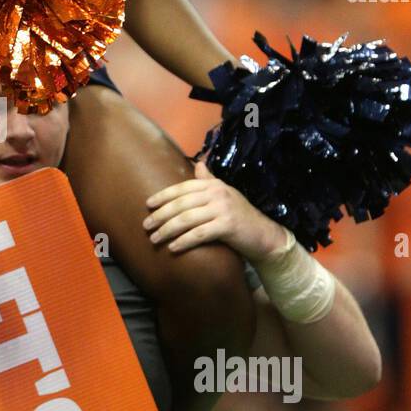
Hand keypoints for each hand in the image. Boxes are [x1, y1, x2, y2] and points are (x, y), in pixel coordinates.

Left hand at [143, 161, 286, 261]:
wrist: (265, 236)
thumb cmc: (240, 217)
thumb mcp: (225, 195)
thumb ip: (209, 181)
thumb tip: (199, 163)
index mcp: (214, 185)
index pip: (182, 188)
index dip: (163, 196)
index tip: (148, 205)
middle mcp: (217, 193)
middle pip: (181, 204)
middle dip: (161, 215)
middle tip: (146, 226)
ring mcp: (223, 209)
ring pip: (187, 219)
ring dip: (167, 230)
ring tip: (155, 239)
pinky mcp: (228, 226)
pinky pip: (199, 234)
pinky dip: (184, 241)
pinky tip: (173, 248)